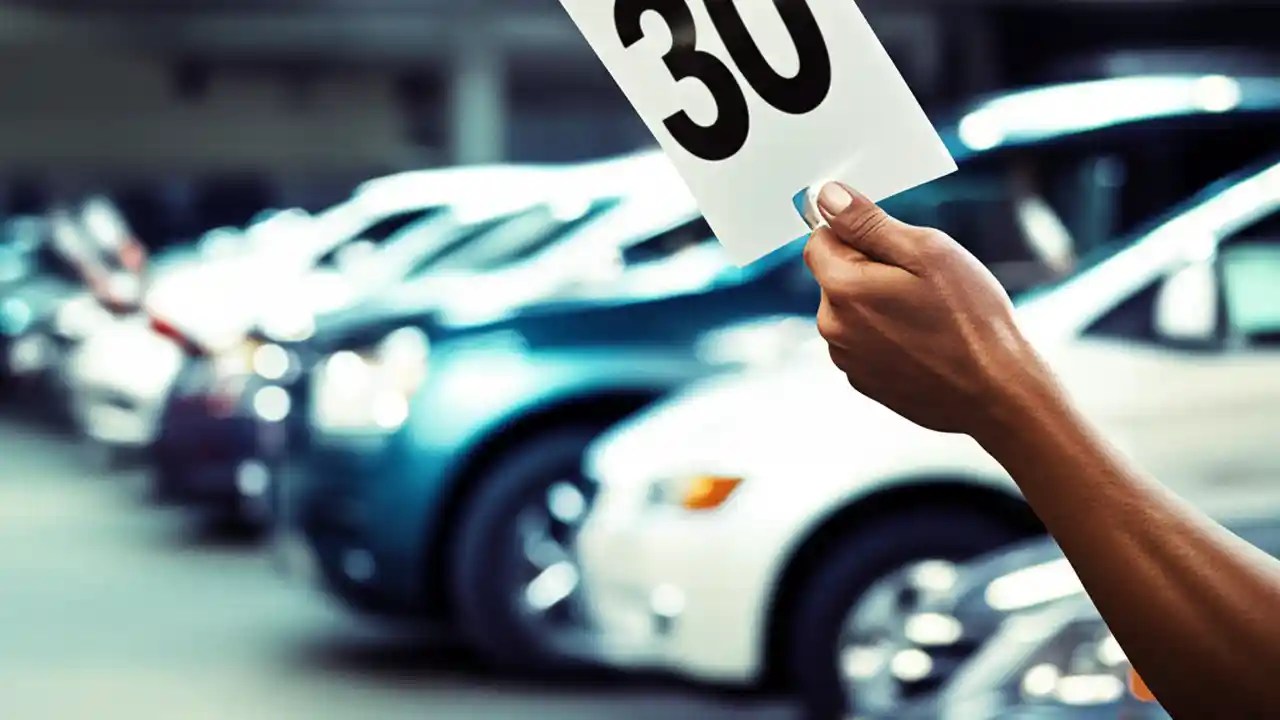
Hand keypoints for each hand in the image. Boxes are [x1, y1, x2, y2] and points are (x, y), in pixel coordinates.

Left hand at [803, 182, 1058, 438]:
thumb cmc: (970, 319)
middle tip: (922, 283)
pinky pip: (865, 341)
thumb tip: (826, 197)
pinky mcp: (864, 381)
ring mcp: (847, 359)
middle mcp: (832, 328)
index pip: (819, 240)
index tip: (895, 245)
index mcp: (842, 289)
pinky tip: (925, 342)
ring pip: (852, 310)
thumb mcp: (926, 251)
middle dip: (870, 269)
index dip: (856, 233)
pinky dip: (888, 335)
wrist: (997, 394)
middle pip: (836, 276)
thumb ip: (868, 222)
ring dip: (879, 303)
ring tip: (928, 315)